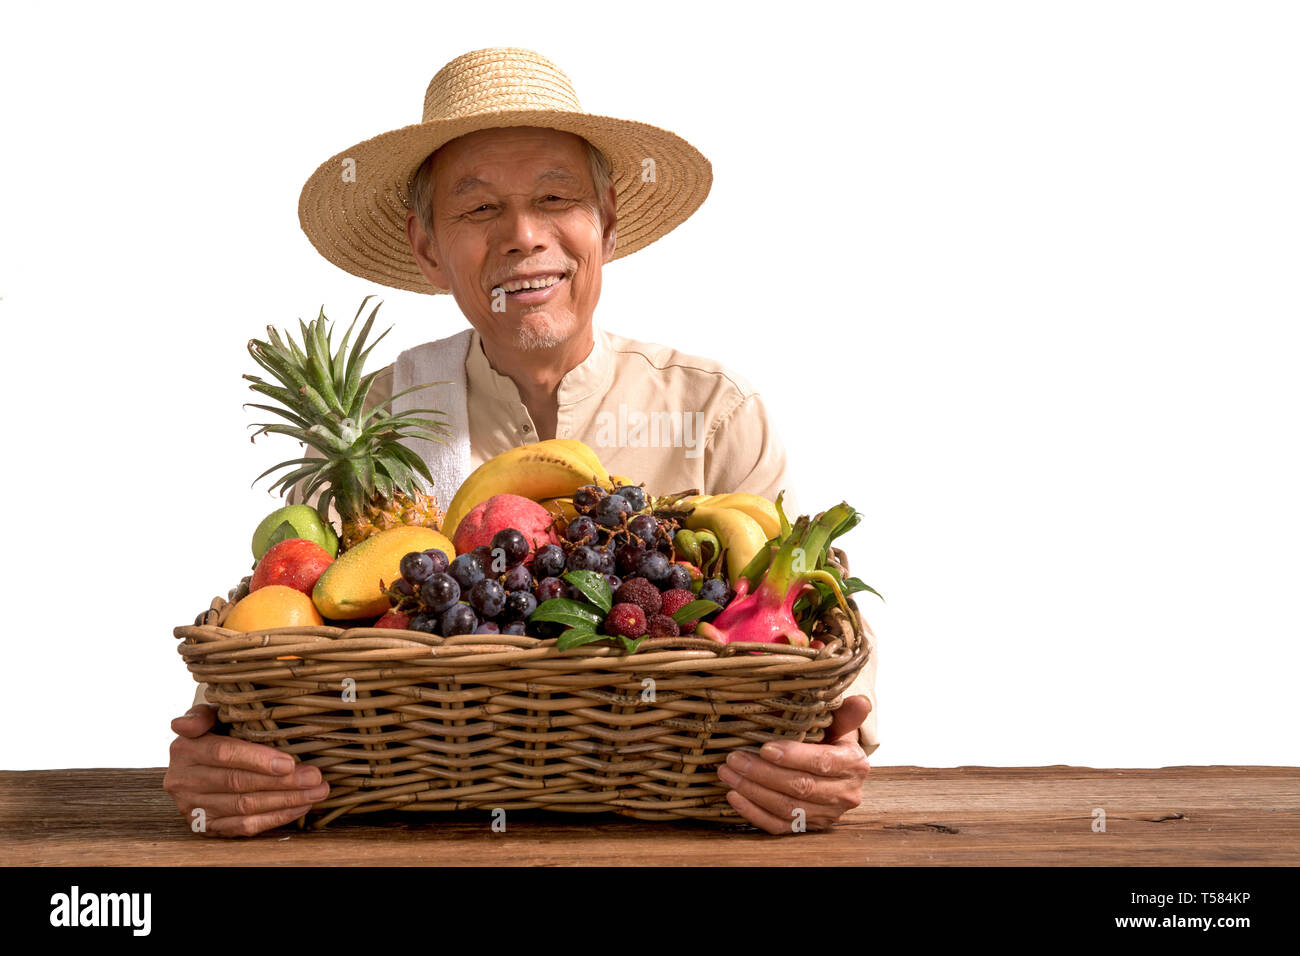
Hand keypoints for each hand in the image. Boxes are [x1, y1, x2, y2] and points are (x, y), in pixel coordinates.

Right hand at [163, 705, 328, 836]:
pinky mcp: (205, 827)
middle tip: (315, 778)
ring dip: (285, 801)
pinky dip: (274, 818)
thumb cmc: (215, 733)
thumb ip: (202, 715)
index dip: (257, 760)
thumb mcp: (209, 716)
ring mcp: (193, 807)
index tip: (289, 763)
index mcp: (185, 749)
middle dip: (281, 782)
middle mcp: (183, 781)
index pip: (224, 754)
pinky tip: (299, 807)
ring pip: (244, 807)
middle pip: (238, 783)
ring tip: (316, 792)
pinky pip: (243, 827)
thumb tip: (181, 724)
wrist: (198, 762)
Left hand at [717, 695, 871, 834]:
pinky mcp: (808, 828)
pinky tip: (734, 797)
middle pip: (801, 787)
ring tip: (728, 773)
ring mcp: (827, 815)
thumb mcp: (840, 724)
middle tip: (734, 759)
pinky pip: (779, 826)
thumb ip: (846, 713)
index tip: (764, 748)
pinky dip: (754, 813)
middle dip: (763, 774)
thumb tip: (860, 701)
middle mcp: (845, 794)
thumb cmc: (833, 740)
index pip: (823, 763)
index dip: (793, 757)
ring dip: (753, 792)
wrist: (837, 771)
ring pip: (787, 808)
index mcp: (854, 765)